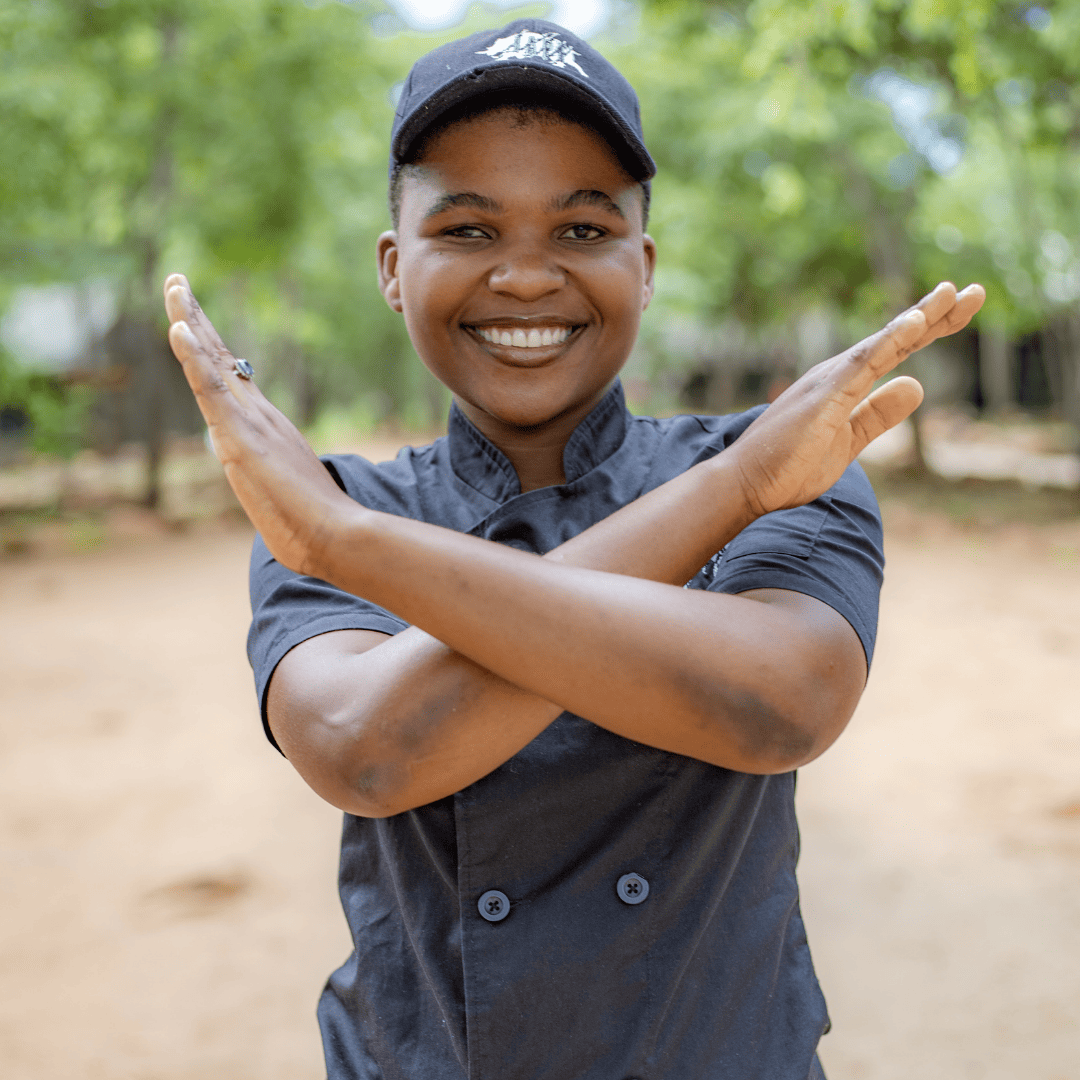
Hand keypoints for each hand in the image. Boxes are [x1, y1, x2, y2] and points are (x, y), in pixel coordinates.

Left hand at [163, 274, 353, 575]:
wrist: (334, 535)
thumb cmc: (315, 525)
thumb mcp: (284, 494)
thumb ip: (271, 480)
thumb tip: (268, 486)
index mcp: (264, 427)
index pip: (229, 378)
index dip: (208, 345)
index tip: (190, 317)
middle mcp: (258, 415)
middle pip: (219, 357)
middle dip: (194, 317)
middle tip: (176, 280)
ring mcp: (250, 423)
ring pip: (213, 362)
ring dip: (189, 321)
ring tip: (173, 286)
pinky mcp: (241, 437)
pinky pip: (212, 389)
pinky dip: (194, 357)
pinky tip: (178, 329)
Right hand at [728, 281, 984, 517]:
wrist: (743, 485)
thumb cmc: (786, 467)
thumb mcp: (848, 441)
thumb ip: (879, 414)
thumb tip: (917, 385)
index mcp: (843, 385)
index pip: (896, 352)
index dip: (931, 330)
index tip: (962, 309)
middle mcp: (837, 374)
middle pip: (895, 340)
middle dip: (936, 315)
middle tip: (977, 292)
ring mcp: (828, 382)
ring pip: (882, 344)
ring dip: (918, 319)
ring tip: (953, 295)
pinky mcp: (822, 397)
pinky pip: (861, 365)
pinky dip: (888, 342)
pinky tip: (914, 324)